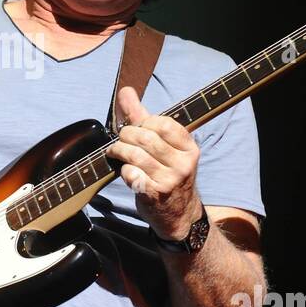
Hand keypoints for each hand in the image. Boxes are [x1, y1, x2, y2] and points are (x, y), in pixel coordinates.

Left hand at [107, 86, 201, 240]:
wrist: (180, 215)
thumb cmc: (169, 174)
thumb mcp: (165, 147)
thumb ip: (143, 117)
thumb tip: (125, 91)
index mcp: (189, 148)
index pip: (164, 124)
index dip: (145, 123)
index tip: (138, 128)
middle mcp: (183, 164)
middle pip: (145, 137)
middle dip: (126, 135)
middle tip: (121, 139)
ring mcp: (169, 180)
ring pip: (135, 155)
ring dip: (119, 151)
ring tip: (116, 152)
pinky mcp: (153, 194)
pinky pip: (130, 174)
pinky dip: (123, 170)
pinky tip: (126, 171)